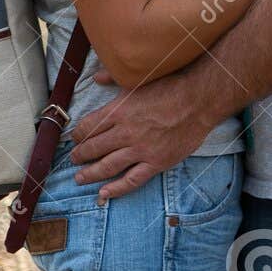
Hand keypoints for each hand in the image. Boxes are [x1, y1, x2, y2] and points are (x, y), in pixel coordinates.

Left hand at [68, 70, 219, 200]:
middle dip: (80, 155)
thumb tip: (96, 77)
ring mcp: (140, 150)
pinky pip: (131, 180)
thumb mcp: (138, 78)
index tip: (74, 138)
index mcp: (117, 111)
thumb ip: (114, 78)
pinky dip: (116, 188)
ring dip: (90, 174)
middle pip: (94, 148)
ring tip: (79, 178)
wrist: (198, 100)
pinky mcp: (156, 162)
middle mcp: (125, 132)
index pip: (88, 127)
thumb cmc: (169, 86)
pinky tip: (104, 193)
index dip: (78, 135)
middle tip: (73, 159)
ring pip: (108, 166)